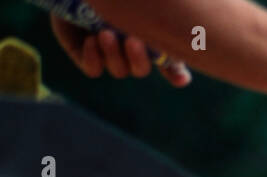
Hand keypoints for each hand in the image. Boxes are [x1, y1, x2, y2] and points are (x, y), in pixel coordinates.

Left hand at [50, 16, 190, 86]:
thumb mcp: (137, 4)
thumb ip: (155, 14)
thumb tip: (180, 30)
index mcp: (149, 38)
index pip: (170, 64)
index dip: (177, 74)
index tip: (180, 78)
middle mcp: (129, 49)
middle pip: (140, 69)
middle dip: (138, 59)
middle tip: (132, 41)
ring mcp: (107, 53)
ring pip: (118, 70)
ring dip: (114, 55)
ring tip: (105, 34)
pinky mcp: (83, 54)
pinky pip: (93, 70)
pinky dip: (94, 59)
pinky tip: (91, 41)